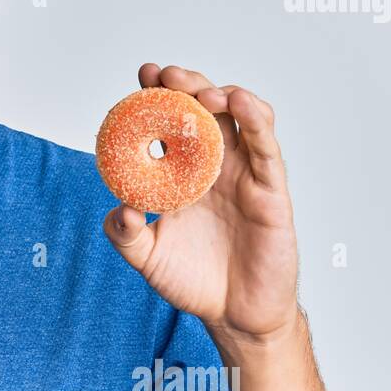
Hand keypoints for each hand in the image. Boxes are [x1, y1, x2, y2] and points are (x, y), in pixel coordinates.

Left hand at [102, 63, 299, 342]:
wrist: (234, 315)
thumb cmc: (192, 281)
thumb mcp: (147, 257)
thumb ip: (126, 234)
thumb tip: (119, 209)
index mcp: (182, 173)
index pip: (170, 122)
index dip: (157, 94)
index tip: (143, 75)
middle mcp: (214, 165)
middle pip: (204, 109)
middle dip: (185, 84)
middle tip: (164, 75)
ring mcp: (244, 173)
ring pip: (239, 117)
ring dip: (220, 93)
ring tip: (198, 89)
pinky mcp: (271, 189)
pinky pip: (266, 147)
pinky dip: (255, 118)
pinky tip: (238, 101)